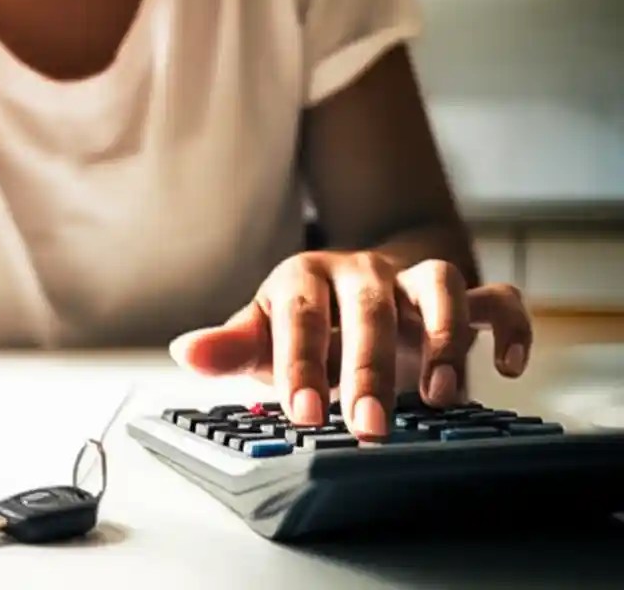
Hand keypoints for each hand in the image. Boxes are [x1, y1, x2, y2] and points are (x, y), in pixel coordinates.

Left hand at [169, 252, 531, 439]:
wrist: (349, 293)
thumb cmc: (302, 326)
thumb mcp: (262, 337)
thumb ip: (230, 349)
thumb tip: (187, 352)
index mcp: (304, 278)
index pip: (300, 314)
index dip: (300, 362)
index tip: (300, 413)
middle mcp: (362, 271)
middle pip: (369, 306)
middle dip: (369, 368)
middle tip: (367, 425)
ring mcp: (413, 280)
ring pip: (441, 287)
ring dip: (445, 338)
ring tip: (440, 397)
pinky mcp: (462, 295)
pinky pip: (498, 297)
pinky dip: (509, 325)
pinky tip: (509, 366)